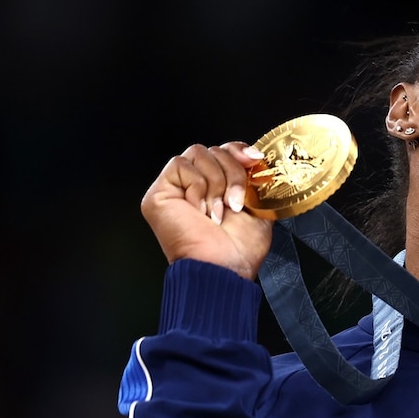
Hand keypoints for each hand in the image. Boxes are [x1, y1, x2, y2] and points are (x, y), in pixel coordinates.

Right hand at [141, 142, 272, 280]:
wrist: (223, 267)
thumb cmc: (238, 250)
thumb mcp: (259, 209)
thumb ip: (256, 183)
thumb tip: (259, 161)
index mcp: (217, 188)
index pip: (223, 151)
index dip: (238, 150)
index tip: (254, 160)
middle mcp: (195, 186)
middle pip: (214, 150)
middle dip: (232, 173)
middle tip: (236, 202)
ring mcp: (175, 188)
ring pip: (198, 153)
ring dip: (216, 183)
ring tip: (217, 212)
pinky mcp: (159, 192)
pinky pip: (180, 165)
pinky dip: (197, 186)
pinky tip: (199, 210)